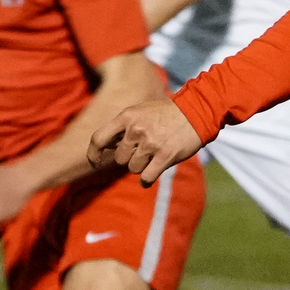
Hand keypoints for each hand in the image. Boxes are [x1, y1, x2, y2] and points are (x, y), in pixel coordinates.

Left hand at [87, 99, 202, 185]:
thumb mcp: (140, 111)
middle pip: (119, 159)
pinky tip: (153, 172)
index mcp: (127, 116)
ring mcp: (150, 143)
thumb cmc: (167, 112)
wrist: (196, 110)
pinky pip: (146, 178)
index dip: (93, 153)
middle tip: (143, 150)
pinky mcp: (165, 156)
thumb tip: (106, 147)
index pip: (99, 138)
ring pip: (133, 168)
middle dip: (129, 158)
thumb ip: (124, 127)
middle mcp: (136, 130)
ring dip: (142, 166)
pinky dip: (147, 180)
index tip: (95, 162)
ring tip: (154, 154)